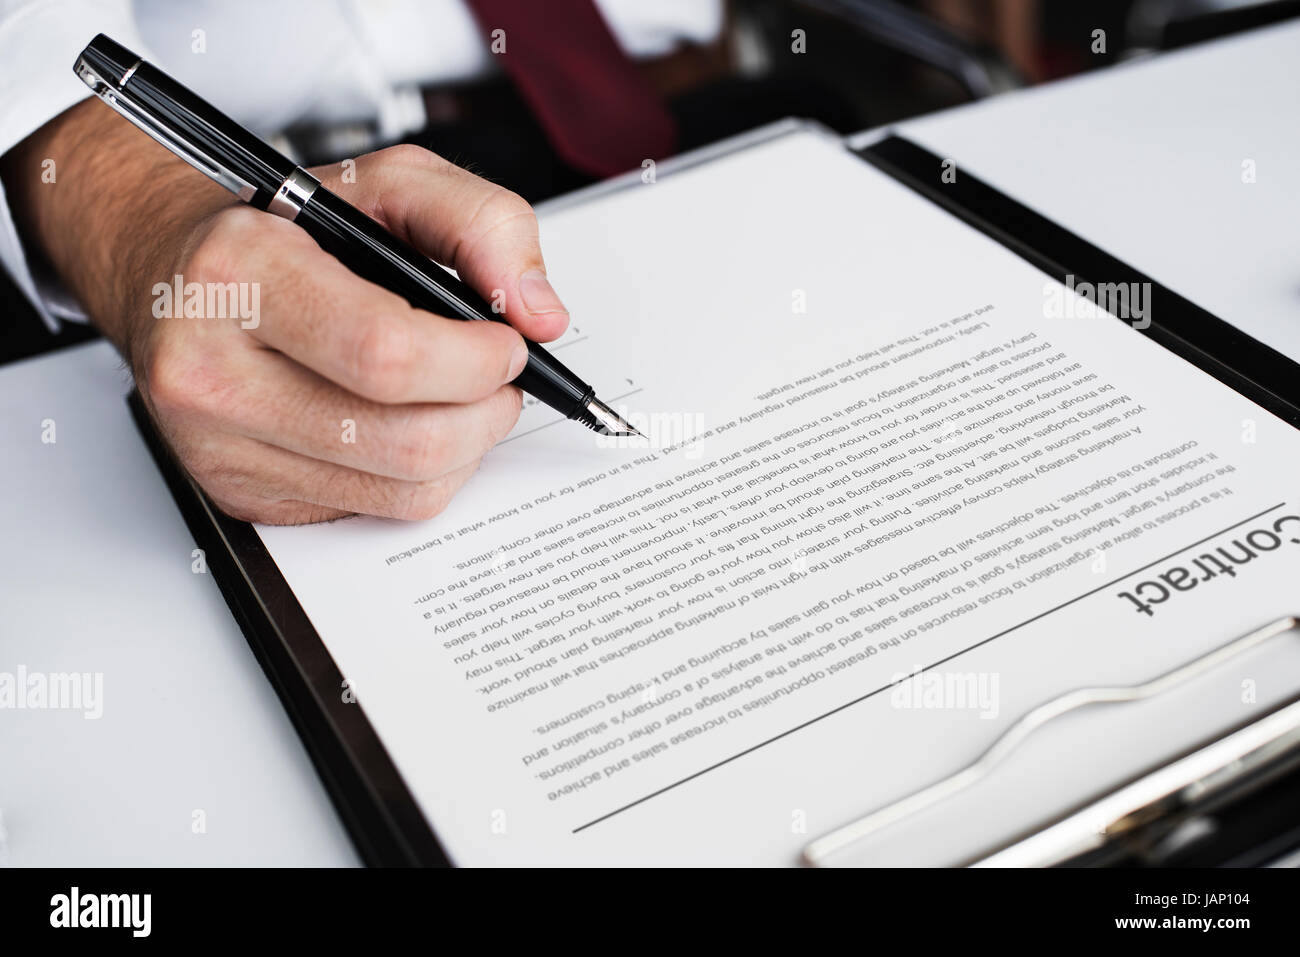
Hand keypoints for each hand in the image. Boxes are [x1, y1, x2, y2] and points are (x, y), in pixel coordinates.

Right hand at [3, 99, 568, 522]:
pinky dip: (418, 474)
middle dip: (486, 412)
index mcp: (240, 274)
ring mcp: (219, 446)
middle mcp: (210, 369)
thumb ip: (480, 223)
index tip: (508, 345)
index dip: (475, 361)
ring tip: (466, 398)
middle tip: (500, 377)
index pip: (387, 354)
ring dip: (466, 447)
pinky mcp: (239, 495)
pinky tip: (409, 424)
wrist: (175, 277)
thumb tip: (538, 312)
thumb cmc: (286, 233)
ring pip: (402, 489)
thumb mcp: (386, 183)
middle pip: (406, 440)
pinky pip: (373, 512)